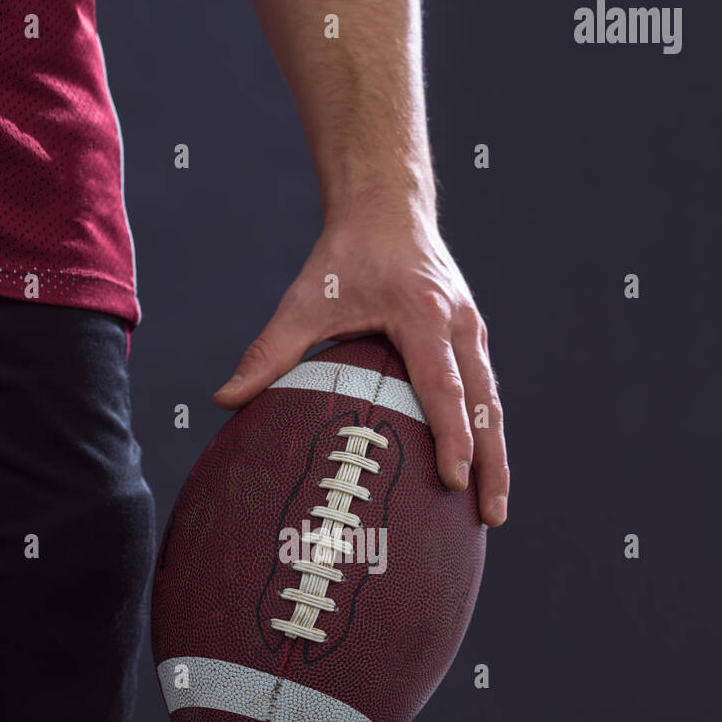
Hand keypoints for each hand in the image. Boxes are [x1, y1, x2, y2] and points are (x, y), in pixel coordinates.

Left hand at [213, 203, 508, 527]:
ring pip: (493, 402)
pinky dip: (487, 432)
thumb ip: (268, 352)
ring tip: (493, 510)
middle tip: (491, 517)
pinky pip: (486, 390)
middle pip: (485, 406)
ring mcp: (472, 330)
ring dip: (497, 456)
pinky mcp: (473, 335)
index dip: (451, 437)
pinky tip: (481, 471)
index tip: (453, 481)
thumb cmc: (345, 254)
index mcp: (424, 316)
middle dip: (491, 464)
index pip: (444, 388)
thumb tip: (224, 400)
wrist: (387, 204)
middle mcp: (459, 324)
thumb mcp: (303, 301)